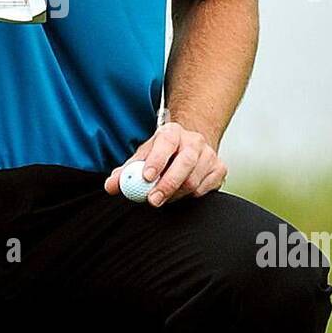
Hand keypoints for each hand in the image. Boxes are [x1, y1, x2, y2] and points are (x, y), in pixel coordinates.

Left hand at [104, 122, 227, 206]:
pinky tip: (179, 193)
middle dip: (168, 184)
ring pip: (194, 180)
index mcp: (172, 132)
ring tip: (162, 196)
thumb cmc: (161, 154)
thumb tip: (111, 186)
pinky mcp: (219, 169)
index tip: (147, 177)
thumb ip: (125, 172)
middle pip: (185, 162)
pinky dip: (189, 196)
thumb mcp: (142, 158)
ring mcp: (209, 154)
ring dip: (175, 194)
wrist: (188, 148)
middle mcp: (194, 140)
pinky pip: (204, 189)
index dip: (157, 160)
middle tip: (153, 200)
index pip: (166, 143)